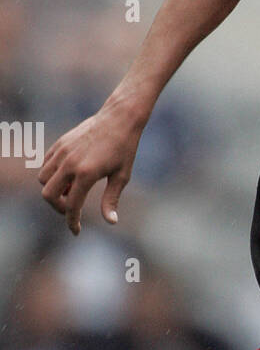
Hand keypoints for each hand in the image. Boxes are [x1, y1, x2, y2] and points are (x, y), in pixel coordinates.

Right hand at [38, 99, 142, 235]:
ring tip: (73, 188)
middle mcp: (70, 163)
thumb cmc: (124, 148)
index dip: (72, 222)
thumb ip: (112, 199)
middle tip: (73, 207)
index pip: (71, 206)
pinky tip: (69, 176)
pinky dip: (53, 175)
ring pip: (43, 179)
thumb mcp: (122, 176)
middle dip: (58, 207)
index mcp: (86, 174)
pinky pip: (46, 164)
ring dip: (54, 189)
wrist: (119, 118)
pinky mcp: (60, 144)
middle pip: (48, 194)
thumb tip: (111, 222)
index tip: (76, 230)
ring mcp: (62, 152)